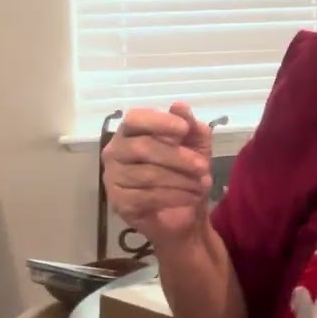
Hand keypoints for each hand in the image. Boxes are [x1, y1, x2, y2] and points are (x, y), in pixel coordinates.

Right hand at [102, 102, 213, 248]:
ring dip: (180, 180)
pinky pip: (145, 197)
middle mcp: (115, 151)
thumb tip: (180, 106)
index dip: (159, 122)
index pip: (135, 119)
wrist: (184, 211)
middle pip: (142, 148)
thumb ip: (190, 125)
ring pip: (146, 175)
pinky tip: (190, 198)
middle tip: (203, 167)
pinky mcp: (118, 202)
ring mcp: (113, 178)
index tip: (184, 129)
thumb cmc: (185, 170)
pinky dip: (173, 197)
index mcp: (131, 131)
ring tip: (202, 185)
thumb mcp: (196, 145)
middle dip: (177, 157)